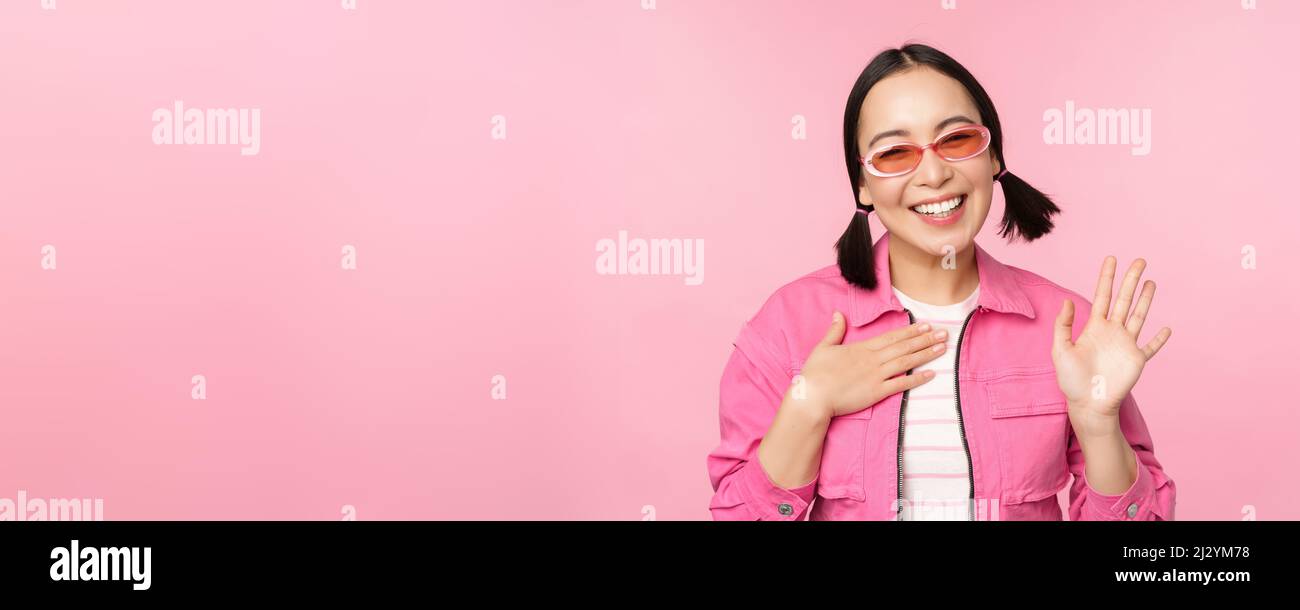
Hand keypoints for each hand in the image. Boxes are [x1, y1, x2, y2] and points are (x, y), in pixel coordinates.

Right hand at [796, 311, 948, 418]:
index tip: (926, 325)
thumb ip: (834, 331)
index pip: (891, 337)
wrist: (813, 397)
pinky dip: (917, 379)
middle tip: (944, 333)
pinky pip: (901, 385)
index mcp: (862, 348)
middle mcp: (873, 360)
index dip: (910, 331)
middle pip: (903, 347)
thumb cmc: (815, 374)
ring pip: (906, 362)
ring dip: (925, 354)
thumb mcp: (823, 347)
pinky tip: (931, 374)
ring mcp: (876, 376)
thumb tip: (837, 314)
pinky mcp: (876, 392)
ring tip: (942, 348)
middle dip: (925, 339)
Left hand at [1052, 256, 1171, 437]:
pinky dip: (1159, 339)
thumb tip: (1067, 301)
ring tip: (1151, 282)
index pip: (1102, 296)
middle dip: (1131, 280)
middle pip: (1124, 300)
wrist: (1087, 404)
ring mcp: (1126, 345)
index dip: (1107, 278)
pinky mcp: (1136, 360)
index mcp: (1094, 327)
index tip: (1112, 259)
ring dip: (1145, 300)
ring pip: (1139, 316)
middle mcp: (1112, 331)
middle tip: (1139, 261)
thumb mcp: (1060, 350)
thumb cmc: (1070, 380)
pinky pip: (1150, 347)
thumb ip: (1063, 325)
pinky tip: (1167, 328)